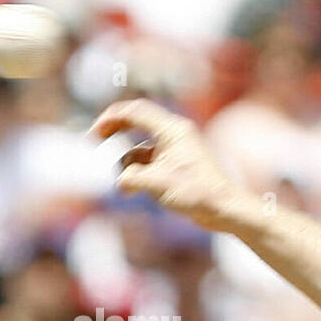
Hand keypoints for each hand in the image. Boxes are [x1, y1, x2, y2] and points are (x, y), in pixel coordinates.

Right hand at [90, 98, 248, 231]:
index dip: (110, 118)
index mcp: (172, 129)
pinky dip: (139, 173)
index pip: (134, 111)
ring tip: (124, 185)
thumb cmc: (197, 193)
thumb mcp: (156, 184)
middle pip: (135, 123)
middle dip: (114, 133)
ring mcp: (176, 150)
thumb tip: (120, 181)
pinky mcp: (177, 167)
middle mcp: (174, 135)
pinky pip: (150, 163)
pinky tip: (133, 190)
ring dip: (127, 163)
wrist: (225, 209)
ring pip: (140, 148)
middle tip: (95, 142)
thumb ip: (131, 177)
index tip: (95, 134)